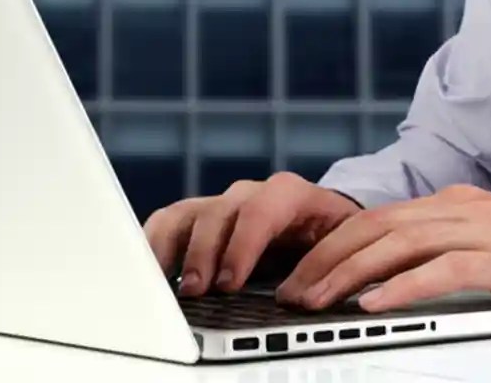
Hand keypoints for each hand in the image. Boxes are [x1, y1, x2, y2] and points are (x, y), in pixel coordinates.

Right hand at [144, 172, 361, 295]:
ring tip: (163, 284)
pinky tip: (150, 272)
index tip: (229, 282)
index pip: (260, 211)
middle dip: (203, 254)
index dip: (242, 246)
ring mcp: (221, 204)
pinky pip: (169, 222)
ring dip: (172, 250)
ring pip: (187, 215)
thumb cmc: (332, 234)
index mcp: (289, 195)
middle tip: (195, 291)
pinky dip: (155, 246)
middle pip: (217, 213)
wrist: (322, 220)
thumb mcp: (340, 244)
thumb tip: (304, 295)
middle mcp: (249, 195)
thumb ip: (323, 263)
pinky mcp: (199, 218)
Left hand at [275, 184, 490, 330]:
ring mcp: (489, 230)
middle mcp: (466, 208)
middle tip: (294, 291)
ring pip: (402, 243)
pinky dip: (405, 286)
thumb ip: (444, 253)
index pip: (379, 218)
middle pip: (379, 225)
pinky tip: (377, 305)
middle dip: (328, 259)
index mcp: (457, 204)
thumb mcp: (489, 251)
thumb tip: (387, 278)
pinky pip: (446, 269)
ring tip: (320, 300)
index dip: (333, 245)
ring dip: (353, 273)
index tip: (301, 274)